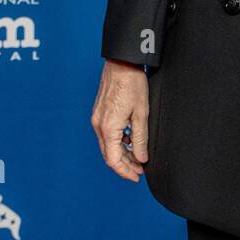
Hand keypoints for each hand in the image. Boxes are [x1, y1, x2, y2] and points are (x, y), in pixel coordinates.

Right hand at [91, 59, 149, 181]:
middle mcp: (98, 125)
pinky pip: (106, 135)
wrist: (122, 63)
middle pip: (109, 155)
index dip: (126, 172)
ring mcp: (97, 119)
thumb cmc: (132, 84)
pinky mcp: (99, 113)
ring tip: (137, 158)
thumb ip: (140, 139)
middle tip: (139, 171)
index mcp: (109, 127)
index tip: (137, 177)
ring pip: (107, 146)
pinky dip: (117, 143)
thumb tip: (141, 158)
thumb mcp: (142, 114)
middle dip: (124, 166)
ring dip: (121, 155)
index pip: (114, 160)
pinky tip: (130, 142)